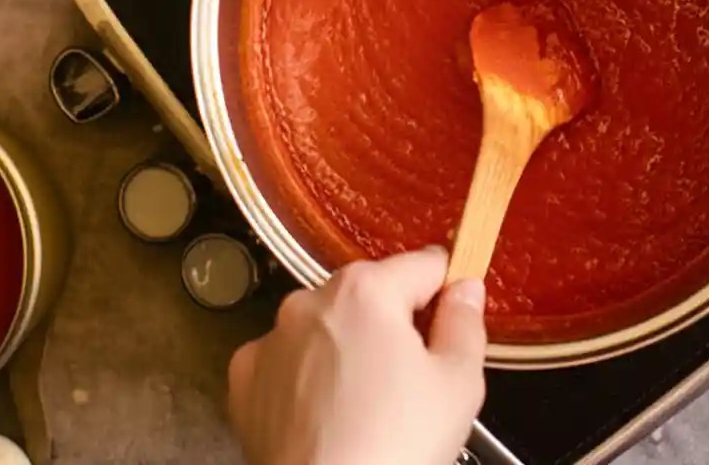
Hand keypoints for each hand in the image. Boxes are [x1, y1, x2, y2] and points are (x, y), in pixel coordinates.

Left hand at [228, 247, 486, 464]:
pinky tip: (326, 414)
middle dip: (393, 323)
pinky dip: (306, 377)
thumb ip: (464, 322)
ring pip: (326, 326)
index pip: (423, 265)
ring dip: (347, 346)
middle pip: (370, 294)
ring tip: (367, 403)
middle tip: (413, 378)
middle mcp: (309, 302)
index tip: (453, 320)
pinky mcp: (244, 380)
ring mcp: (270, 340)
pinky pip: (287, 361)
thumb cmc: (396, 444)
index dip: (446, 291)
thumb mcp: (458, 383)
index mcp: (366, 291)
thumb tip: (464, 288)